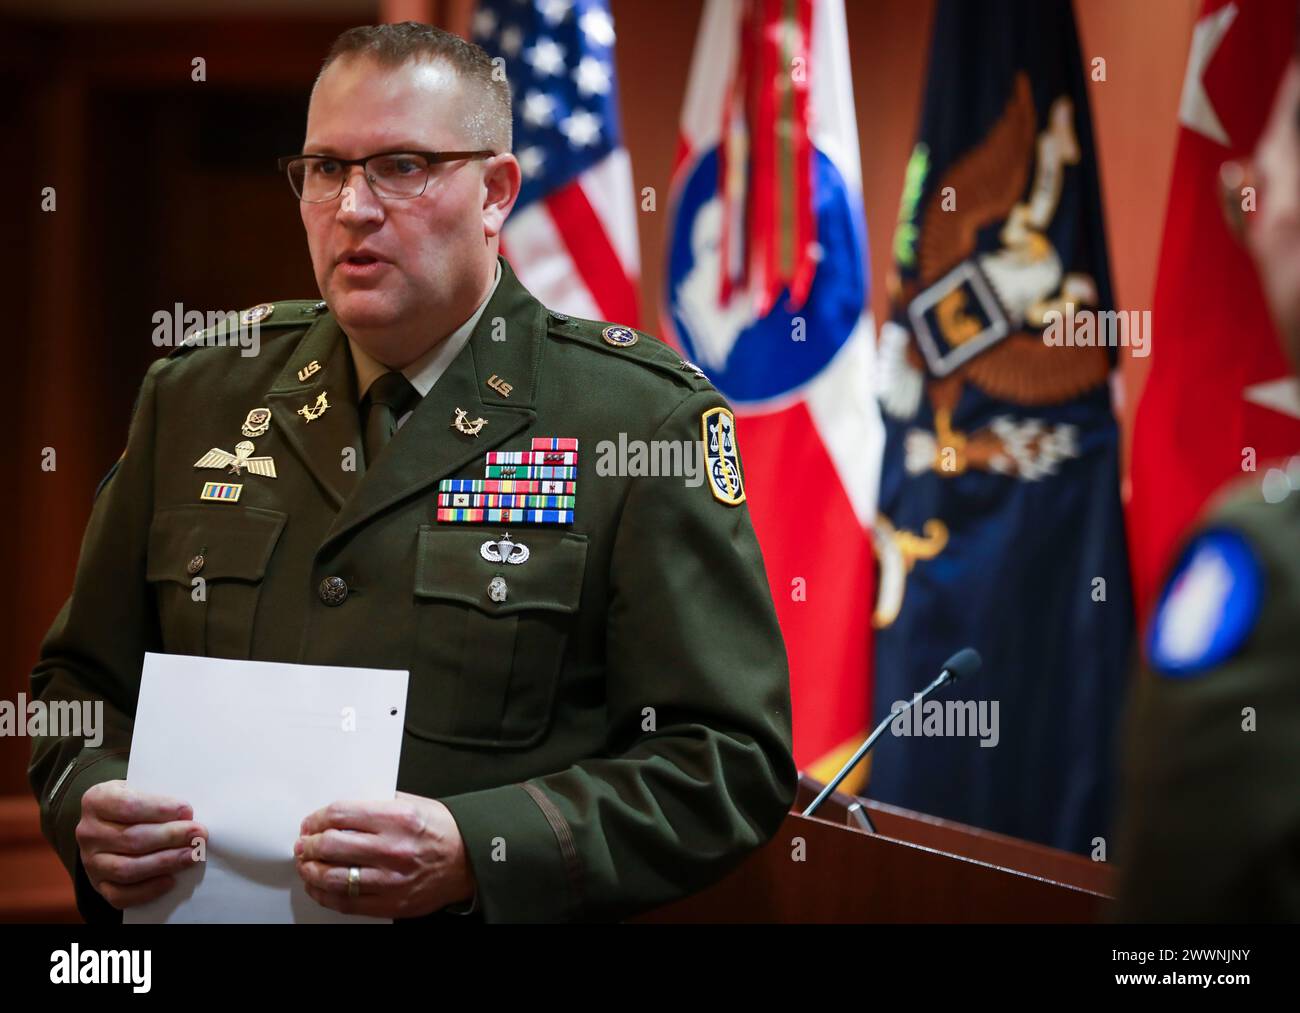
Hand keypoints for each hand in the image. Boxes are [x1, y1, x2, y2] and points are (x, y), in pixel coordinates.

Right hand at [76, 779, 206, 909]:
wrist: (112, 822)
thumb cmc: (135, 802)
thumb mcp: (142, 787)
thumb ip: (160, 796)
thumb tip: (188, 815)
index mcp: (97, 800)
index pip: (128, 806)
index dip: (159, 809)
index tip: (187, 811)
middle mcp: (89, 832)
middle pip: (132, 838)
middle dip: (170, 837)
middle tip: (198, 834)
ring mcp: (91, 861)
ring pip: (127, 868)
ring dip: (164, 863)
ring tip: (191, 855)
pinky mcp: (98, 884)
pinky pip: (120, 895)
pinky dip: (147, 890)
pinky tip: (170, 880)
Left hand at [295, 791, 474, 918]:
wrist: (470, 861)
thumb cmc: (442, 831)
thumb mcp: (414, 804)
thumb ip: (378, 804)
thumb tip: (341, 811)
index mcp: (398, 818)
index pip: (341, 814)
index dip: (318, 818)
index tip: (311, 822)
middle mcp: (394, 849)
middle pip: (332, 845)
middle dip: (310, 844)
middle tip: (304, 843)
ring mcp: (392, 880)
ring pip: (333, 877)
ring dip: (311, 870)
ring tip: (307, 864)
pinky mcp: (391, 904)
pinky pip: (346, 902)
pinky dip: (325, 895)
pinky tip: (319, 887)